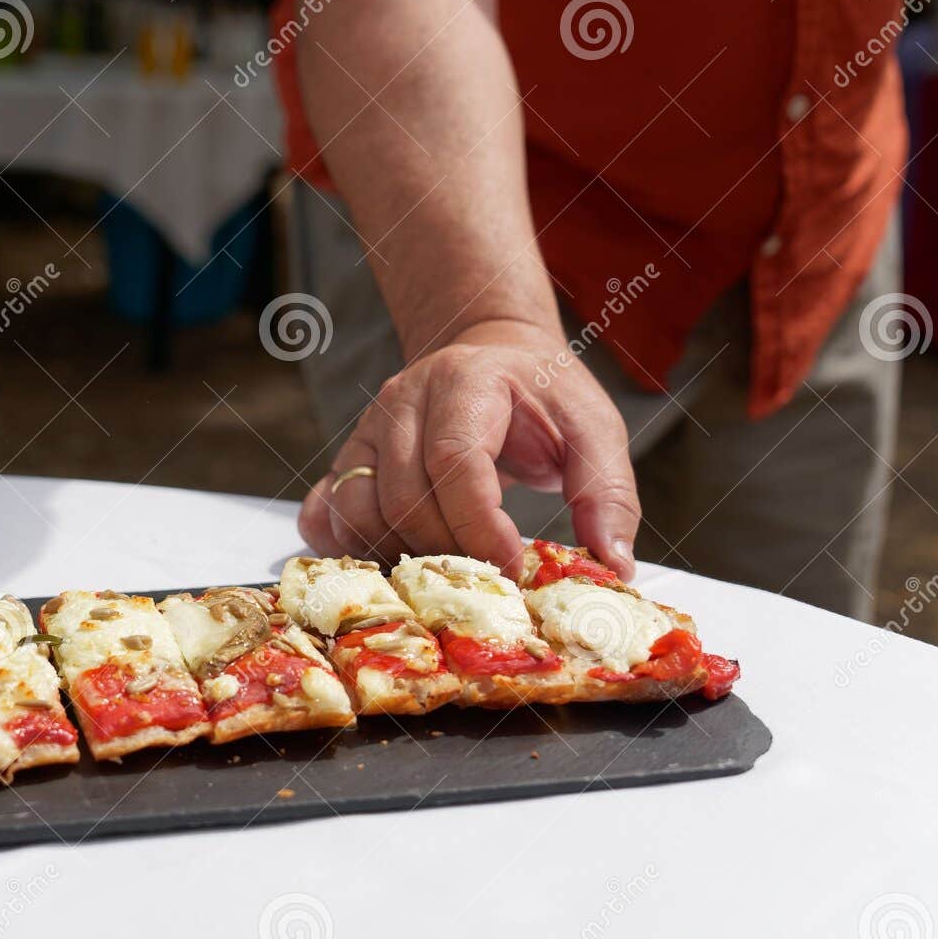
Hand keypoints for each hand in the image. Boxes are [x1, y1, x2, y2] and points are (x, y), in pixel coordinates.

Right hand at [298, 318, 639, 579]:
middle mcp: (402, 401)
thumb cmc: (542, 395)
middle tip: (488, 584)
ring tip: (447, 575)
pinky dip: (348, 547)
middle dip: (448, 553)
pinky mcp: (349, 458)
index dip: (478, 526)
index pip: (455, 461)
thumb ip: (608, 493)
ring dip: (400, 557)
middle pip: (405, 496)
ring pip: (358, 511)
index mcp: (464, 382)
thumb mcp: (594, 428)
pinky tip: (390, 561)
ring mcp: (366, 430)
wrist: (488, 353)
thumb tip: (612, 566)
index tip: (512, 570)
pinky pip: (325, 512)